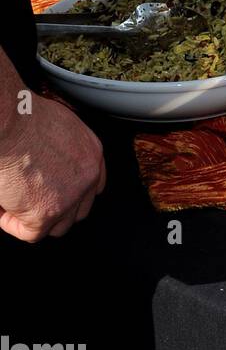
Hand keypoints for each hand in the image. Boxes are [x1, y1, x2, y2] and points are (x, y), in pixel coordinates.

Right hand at [0, 95, 104, 241]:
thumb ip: (64, 150)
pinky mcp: (46, 214)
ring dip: (35, 218)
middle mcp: (88, 177)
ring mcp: (69, 198)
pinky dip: (12, 223)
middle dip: (55, 209)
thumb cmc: (25, 117)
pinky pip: (29, 232)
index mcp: (92, 153)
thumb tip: (50, 166)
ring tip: (13, 201)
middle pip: (77, 210)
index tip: (52, 192)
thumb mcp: (60, 127)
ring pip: (56, 226)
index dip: (72, 193)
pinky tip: (3, 206)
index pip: (93, 186)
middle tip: (29, 200)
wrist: (10, 123)